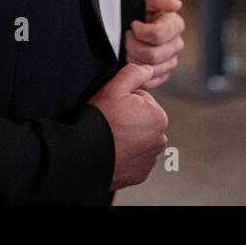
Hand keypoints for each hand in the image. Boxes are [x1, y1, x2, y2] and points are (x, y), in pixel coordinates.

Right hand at [89, 62, 168, 190]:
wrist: (85, 154)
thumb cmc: (100, 119)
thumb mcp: (115, 87)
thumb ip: (135, 73)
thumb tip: (149, 69)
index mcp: (159, 117)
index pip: (143, 101)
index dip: (125, 101)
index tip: (113, 108)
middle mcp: (160, 140)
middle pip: (143, 121)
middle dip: (130, 119)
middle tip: (110, 122)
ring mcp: (150, 160)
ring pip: (139, 140)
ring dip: (129, 138)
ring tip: (110, 137)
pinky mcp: (140, 174)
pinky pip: (134, 159)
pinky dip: (126, 155)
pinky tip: (112, 151)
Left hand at [125, 0, 184, 89]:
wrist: (124, 24)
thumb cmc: (134, 10)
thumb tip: (176, 5)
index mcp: (175, 24)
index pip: (158, 35)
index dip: (140, 31)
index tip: (132, 24)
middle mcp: (177, 44)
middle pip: (153, 55)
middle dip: (133, 46)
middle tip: (125, 37)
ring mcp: (171, 61)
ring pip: (150, 69)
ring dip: (132, 58)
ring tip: (127, 48)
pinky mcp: (163, 75)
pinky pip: (150, 81)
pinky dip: (137, 72)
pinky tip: (131, 59)